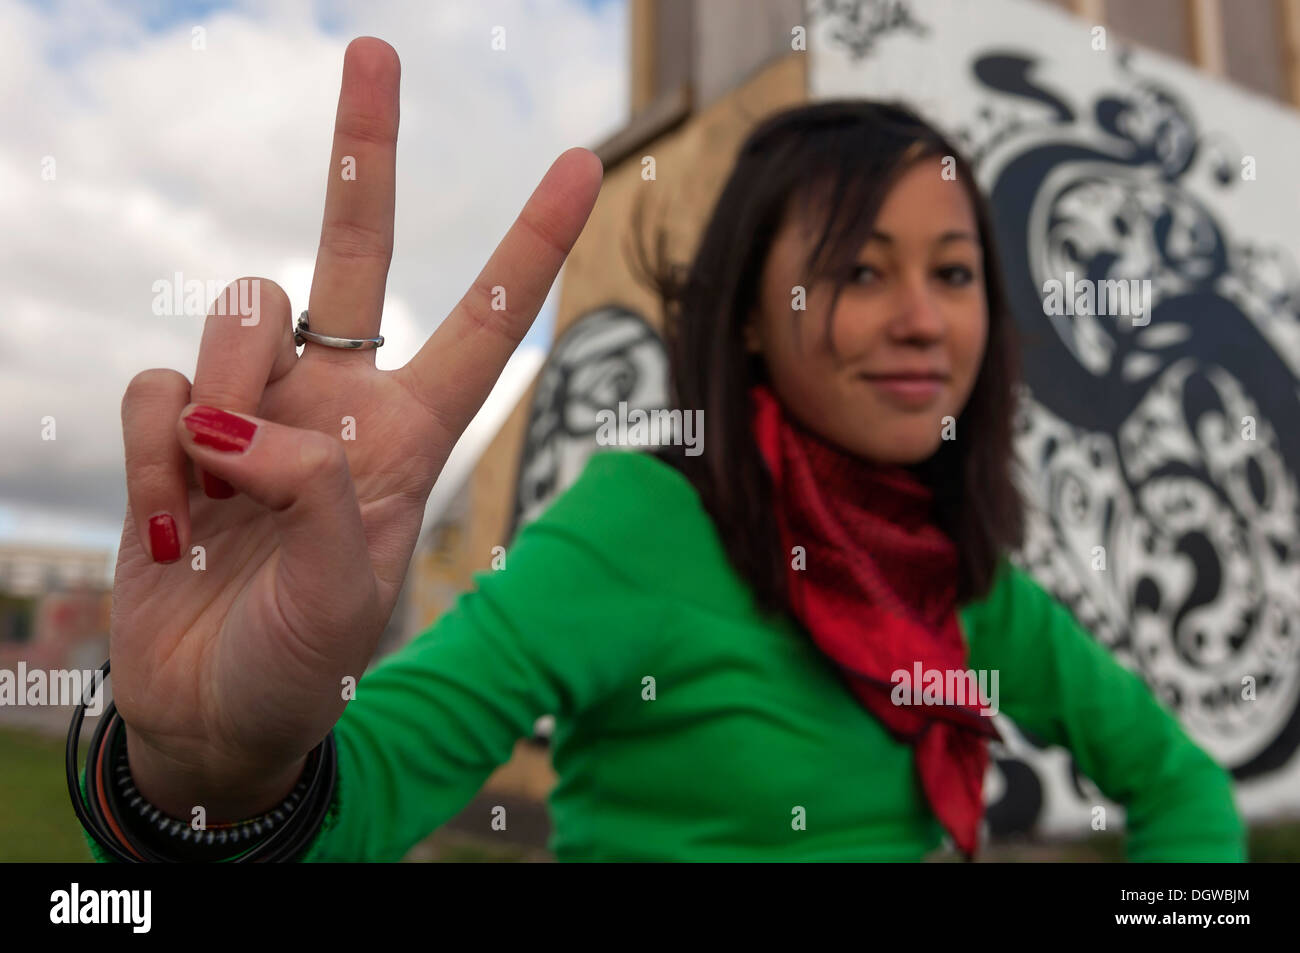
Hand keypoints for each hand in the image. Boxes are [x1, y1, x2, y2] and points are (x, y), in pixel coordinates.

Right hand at [110, 37, 601, 819]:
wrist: (211, 713)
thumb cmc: (299, 669)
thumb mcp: (345, 602)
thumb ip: (324, 501)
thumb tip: (254, 422)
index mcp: (410, 435)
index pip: (483, 322)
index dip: (530, 243)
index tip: (583, 162)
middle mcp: (336, 400)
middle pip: (352, 250)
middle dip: (364, 152)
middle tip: (376, 49)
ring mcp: (254, 407)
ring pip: (241, 312)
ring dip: (227, 392)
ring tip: (217, 495)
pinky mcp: (179, 428)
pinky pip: (161, 388)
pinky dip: (160, 455)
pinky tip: (173, 522)